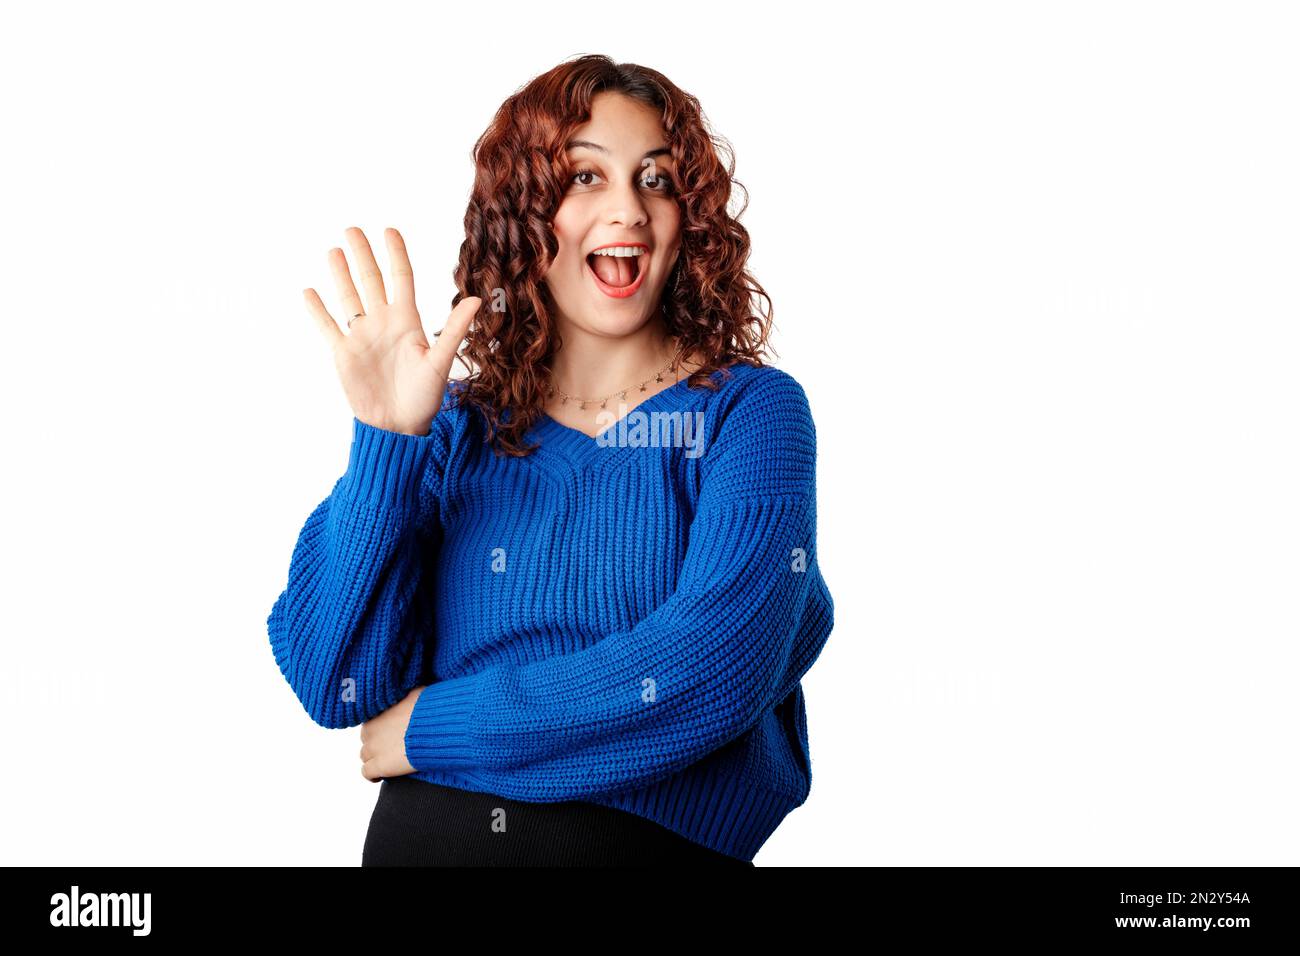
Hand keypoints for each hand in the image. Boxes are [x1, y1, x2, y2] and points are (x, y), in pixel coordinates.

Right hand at [303, 227, 480, 435]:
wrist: (398, 426)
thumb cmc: (424, 398)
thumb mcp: (441, 362)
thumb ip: (455, 329)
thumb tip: (477, 299)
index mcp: (407, 320)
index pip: (401, 278)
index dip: (395, 254)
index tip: (389, 230)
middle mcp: (383, 323)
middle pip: (370, 280)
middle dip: (362, 255)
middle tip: (352, 229)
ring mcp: (362, 336)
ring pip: (349, 297)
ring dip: (341, 275)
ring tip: (334, 251)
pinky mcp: (344, 353)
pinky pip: (328, 326)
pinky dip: (318, 310)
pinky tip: (310, 292)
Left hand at [359, 685, 426, 781]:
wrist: (435, 729)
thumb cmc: (430, 710)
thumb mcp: (416, 694)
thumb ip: (406, 696)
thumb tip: (410, 695)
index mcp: (377, 711)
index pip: (372, 722)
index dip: (383, 729)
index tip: (394, 732)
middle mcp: (370, 729)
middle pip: (367, 738)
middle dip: (378, 742)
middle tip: (395, 746)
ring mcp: (372, 748)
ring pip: (365, 755)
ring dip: (375, 758)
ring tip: (390, 762)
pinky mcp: (378, 765)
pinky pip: (367, 772)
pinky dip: (373, 775)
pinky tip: (382, 775)